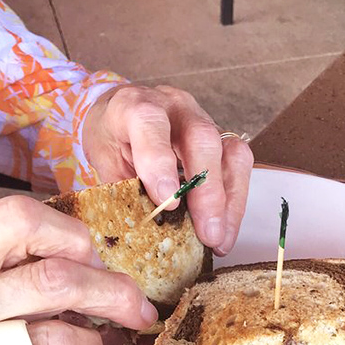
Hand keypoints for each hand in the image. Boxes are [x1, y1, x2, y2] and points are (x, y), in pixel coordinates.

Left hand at [82, 84, 253, 256]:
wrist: (122, 117)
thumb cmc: (113, 140)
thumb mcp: (104, 162)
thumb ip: (124, 188)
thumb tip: (146, 230)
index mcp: (133, 105)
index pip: (150, 123)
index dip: (159, 162)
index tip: (167, 201)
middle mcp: (174, 106)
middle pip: (202, 138)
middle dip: (208, 191)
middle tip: (207, 232)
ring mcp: (204, 120)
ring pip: (231, 153)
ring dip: (229, 202)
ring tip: (220, 239)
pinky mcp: (222, 139)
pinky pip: (239, 168)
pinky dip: (234, 204)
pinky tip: (225, 231)